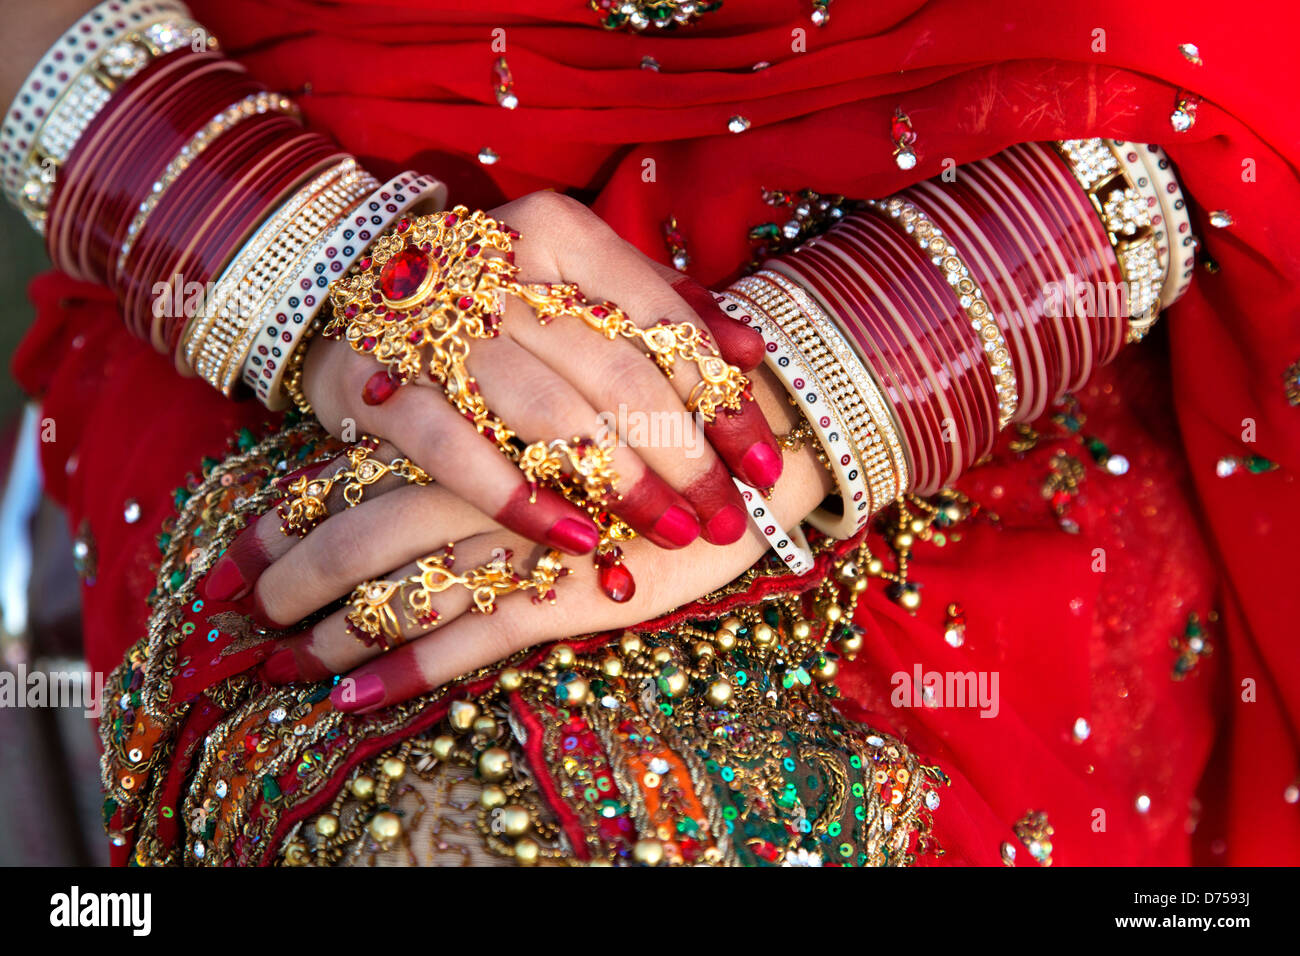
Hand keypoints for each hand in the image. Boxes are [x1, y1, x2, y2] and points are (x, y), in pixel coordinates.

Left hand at [251, 362, 830, 706]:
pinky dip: (403, 664)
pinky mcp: (568, 586)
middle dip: (292, 569)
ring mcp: (527, 529)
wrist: (770, 430)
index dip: (294, 501)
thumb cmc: (673, 400)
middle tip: (237, 608)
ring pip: (399, 577)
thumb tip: (405, 446)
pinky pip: (467, 632)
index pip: (364, 455)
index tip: (236, 543)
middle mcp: (491, 463)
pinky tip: (349, 692)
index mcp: (484, 405)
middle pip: (365, 517)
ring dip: (329, 624)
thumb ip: (504, 412)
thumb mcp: (579, 382)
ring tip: (277, 664)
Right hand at [293, 193, 779, 569]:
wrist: (345, 290)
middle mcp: (498, 268)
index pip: (664, 320)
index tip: (765, 464)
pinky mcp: (381, 386)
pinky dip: (520, 499)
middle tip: (727, 516)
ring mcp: (434, 327)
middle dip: (685, 454)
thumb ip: (665, 306)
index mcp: (557, 231)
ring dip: (618, 482)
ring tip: (670, 531)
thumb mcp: (579, 277)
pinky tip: (578, 538)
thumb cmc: (493, 297)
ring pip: (549, 412)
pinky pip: (457, 453)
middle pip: (617, 372)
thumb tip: (753, 352)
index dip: (724, 399)